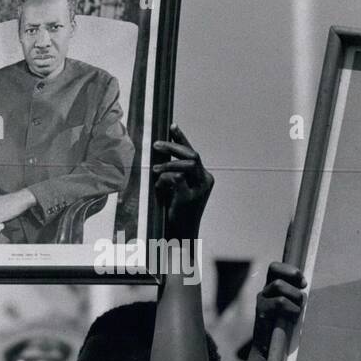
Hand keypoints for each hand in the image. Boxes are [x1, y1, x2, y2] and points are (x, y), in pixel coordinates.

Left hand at [152, 123, 212, 239]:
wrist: (182, 234)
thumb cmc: (177, 210)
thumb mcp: (177, 187)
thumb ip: (174, 172)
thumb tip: (161, 152)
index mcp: (204, 177)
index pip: (193, 153)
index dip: (182, 138)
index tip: (172, 126)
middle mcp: (205, 181)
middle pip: (192, 155)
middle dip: (173, 146)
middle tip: (156, 144)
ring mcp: (200, 189)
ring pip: (186, 164)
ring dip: (168, 163)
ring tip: (155, 168)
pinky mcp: (190, 197)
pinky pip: (176, 178)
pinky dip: (165, 179)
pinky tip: (159, 186)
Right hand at [252, 261, 305, 357]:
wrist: (269, 349)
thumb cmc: (284, 328)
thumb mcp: (291, 308)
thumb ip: (294, 296)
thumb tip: (303, 289)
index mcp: (271, 288)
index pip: (275, 268)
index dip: (289, 270)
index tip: (303, 282)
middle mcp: (264, 292)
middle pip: (275, 271)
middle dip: (292, 276)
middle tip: (303, 288)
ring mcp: (261, 300)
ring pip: (279, 285)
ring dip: (294, 296)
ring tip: (297, 310)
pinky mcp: (261, 311)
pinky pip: (280, 302)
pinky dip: (291, 309)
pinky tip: (292, 319)